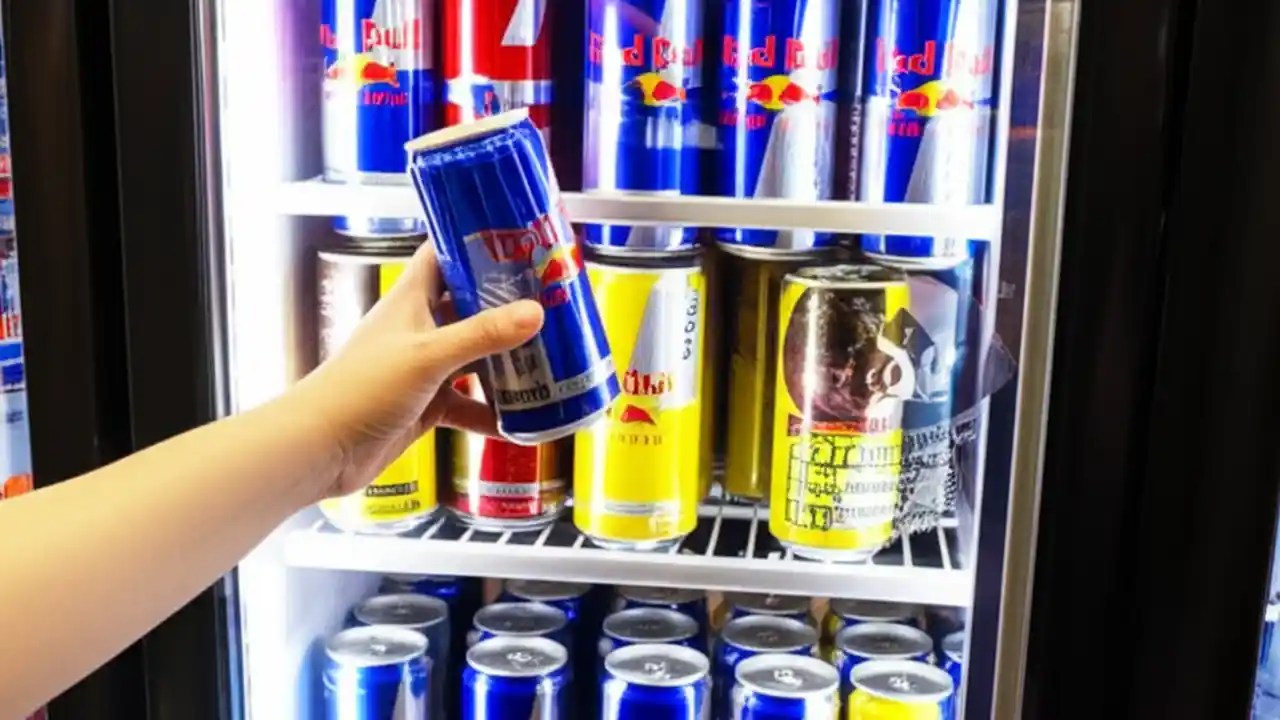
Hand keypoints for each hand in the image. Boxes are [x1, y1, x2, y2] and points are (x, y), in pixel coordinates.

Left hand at [293, 243, 543, 499]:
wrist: (323, 447)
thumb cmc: (361, 388)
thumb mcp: (429, 355)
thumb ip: (482, 335)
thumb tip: (536, 312)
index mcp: (411, 300)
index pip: (443, 254)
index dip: (475, 241)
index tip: (516, 237)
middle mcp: (419, 328)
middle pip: (470, 305)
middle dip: (507, 305)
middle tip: (552, 300)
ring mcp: (424, 367)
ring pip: (474, 356)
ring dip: (506, 360)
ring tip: (550, 357)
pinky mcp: (427, 404)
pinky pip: (469, 403)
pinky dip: (493, 411)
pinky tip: (523, 418)